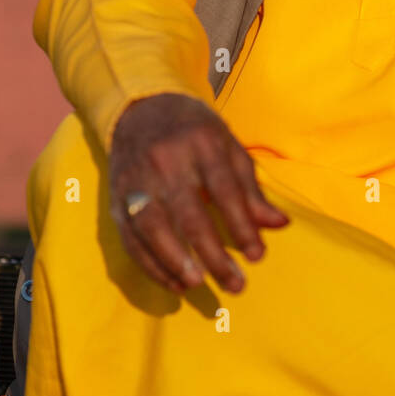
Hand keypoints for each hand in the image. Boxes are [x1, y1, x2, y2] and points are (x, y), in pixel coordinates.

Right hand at [109, 93, 288, 294]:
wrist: (141, 109)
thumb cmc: (194, 132)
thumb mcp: (228, 147)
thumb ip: (250, 188)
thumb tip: (278, 224)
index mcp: (201, 143)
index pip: (223, 190)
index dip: (241, 225)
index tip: (257, 255)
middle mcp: (166, 161)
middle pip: (189, 214)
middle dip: (212, 254)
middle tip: (235, 284)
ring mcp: (136, 180)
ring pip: (152, 227)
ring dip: (175, 262)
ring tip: (197, 285)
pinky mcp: (116, 198)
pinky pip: (130, 237)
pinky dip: (150, 264)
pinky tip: (173, 282)